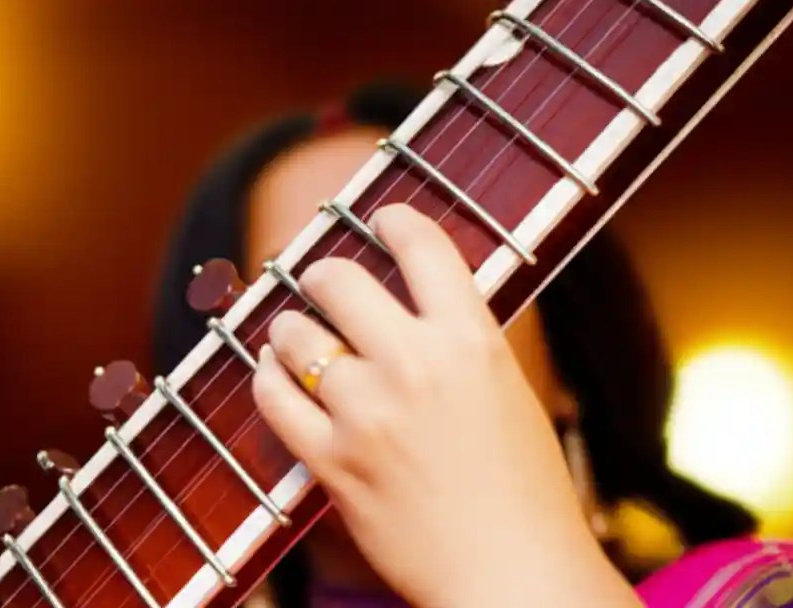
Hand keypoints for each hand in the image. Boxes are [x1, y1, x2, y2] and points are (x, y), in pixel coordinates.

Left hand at [252, 205, 639, 607]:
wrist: (514, 579)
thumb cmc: (525, 495)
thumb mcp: (508, 394)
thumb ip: (460, 343)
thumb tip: (413, 301)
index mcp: (472, 340)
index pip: (420, 244)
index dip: (393, 221)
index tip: (380, 221)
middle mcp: (415, 365)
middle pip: (335, 278)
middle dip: (323, 277)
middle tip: (323, 284)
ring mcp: (367, 413)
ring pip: (292, 334)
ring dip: (290, 331)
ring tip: (296, 337)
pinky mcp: (332, 461)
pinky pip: (271, 396)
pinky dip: (267, 379)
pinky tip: (276, 376)